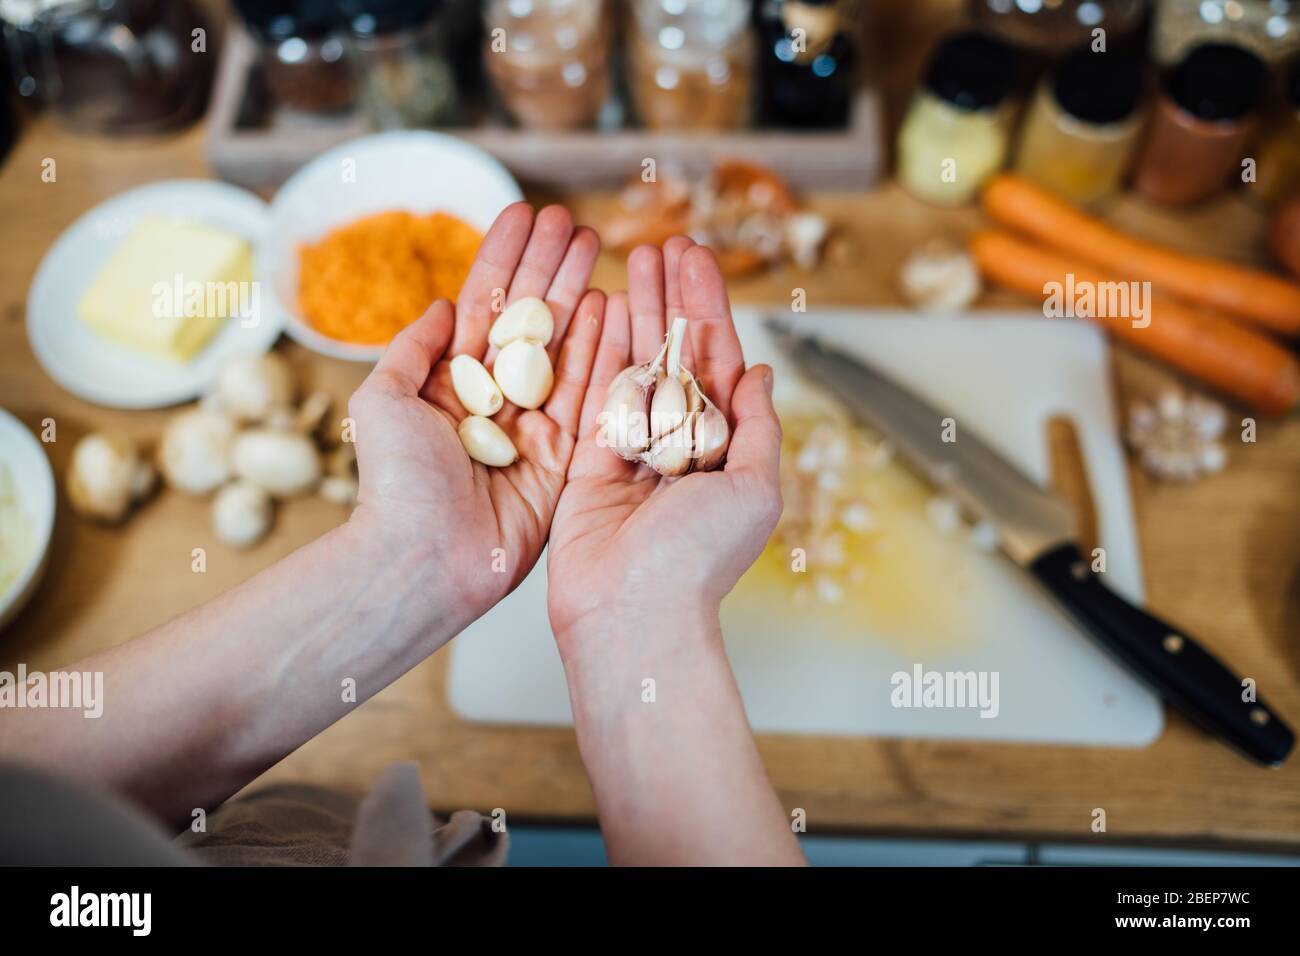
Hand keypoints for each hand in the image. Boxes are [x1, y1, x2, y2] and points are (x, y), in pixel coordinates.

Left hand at [346, 203, 603, 624]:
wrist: (425, 558)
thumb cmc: (395, 483)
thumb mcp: (382, 400)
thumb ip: (412, 350)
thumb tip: (444, 307)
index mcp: (450, 385)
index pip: (484, 306)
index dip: (505, 258)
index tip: (524, 213)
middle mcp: (495, 401)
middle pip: (528, 320)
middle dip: (549, 266)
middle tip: (571, 220)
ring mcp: (533, 428)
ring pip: (561, 347)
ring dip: (578, 292)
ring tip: (594, 243)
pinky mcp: (565, 459)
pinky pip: (587, 395)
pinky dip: (599, 348)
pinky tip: (610, 303)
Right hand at [546, 237, 783, 649]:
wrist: (631, 611)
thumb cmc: (700, 559)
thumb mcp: (754, 487)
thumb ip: (758, 427)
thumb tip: (761, 374)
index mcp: (724, 448)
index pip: (718, 362)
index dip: (710, 308)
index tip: (698, 258)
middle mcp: (680, 443)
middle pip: (676, 352)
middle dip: (673, 297)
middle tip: (664, 243)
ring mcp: (632, 449)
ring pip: (635, 362)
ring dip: (637, 309)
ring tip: (633, 257)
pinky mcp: (587, 459)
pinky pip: (595, 391)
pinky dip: (599, 346)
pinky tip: (601, 304)